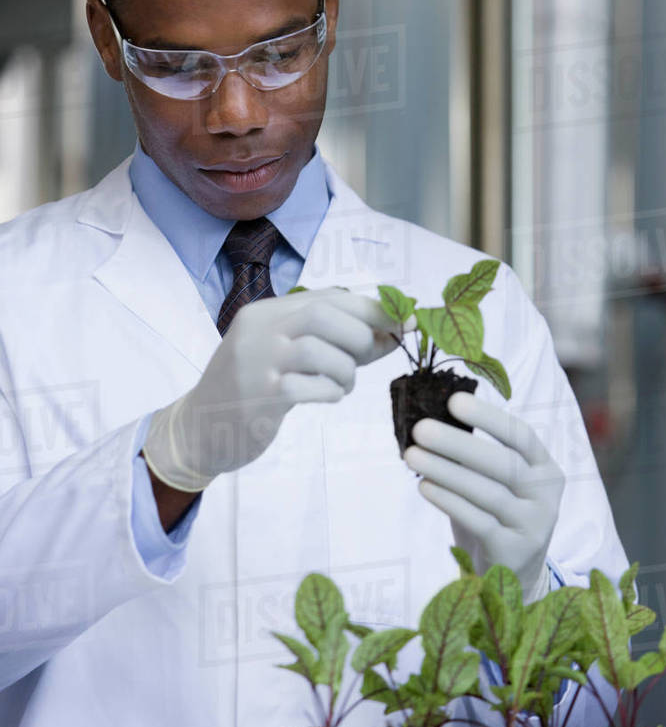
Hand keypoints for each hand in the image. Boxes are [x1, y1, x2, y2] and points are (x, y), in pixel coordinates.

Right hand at [143, 288, 407, 492]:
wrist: (198, 429)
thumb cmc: (253, 388)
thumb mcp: (285, 353)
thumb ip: (333, 340)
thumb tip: (394, 330)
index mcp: (266, 312)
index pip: (328, 296)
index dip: (372, 309)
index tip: (405, 323)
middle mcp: (258, 329)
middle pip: (322, 314)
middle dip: (359, 335)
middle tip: (367, 358)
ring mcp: (255, 362)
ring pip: (317, 349)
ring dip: (346, 368)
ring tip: (343, 384)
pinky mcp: (258, 396)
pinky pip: (307, 387)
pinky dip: (330, 392)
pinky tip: (327, 397)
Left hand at [404, 391, 564, 602]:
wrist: (516, 573)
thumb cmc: (498, 513)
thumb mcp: (498, 481)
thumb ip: (476, 455)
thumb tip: (434, 418)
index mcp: (545, 467)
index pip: (521, 435)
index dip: (489, 417)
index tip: (454, 401)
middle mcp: (546, 495)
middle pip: (503, 463)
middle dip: (458, 443)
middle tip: (420, 428)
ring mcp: (534, 525)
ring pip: (488, 493)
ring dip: (446, 471)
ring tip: (412, 455)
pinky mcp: (515, 551)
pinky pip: (478, 521)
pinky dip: (448, 501)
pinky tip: (424, 486)